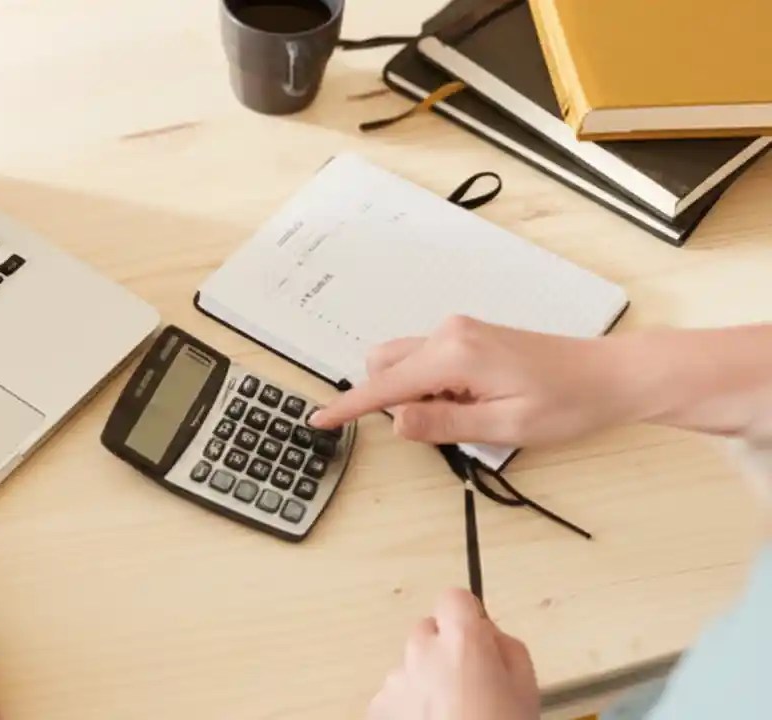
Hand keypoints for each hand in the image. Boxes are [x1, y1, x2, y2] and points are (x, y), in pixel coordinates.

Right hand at [310, 316, 627, 446]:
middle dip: (391, 399)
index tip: (318, 419)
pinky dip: (433, 386)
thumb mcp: (504, 427)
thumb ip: (443, 424)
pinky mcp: (467, 337)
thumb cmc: (567, 402)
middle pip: (385, 365)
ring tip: (468, 415)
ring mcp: (458, 332)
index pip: (385, 385)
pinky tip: (474, 402)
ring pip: (404, 363)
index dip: (348, 406)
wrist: (609, 376)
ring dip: (416, 394)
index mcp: (455, 355)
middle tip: (440, 426)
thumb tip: (395, 422)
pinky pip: (427, 361)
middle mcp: (450, 334)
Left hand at [368, 589, 539, 719]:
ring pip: (412, 665)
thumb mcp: (527, 689)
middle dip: (446, 648)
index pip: (455, 597)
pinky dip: (410, 706)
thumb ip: (508, 649)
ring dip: (427, 681)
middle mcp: (422, 651)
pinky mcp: (378, 706)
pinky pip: (397, 694)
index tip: (477, 636)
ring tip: (452, 716)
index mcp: (462, 641)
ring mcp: (396, 679)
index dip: (467, 616)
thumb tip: (489, 635)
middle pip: (429, 630)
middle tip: (468, 683)